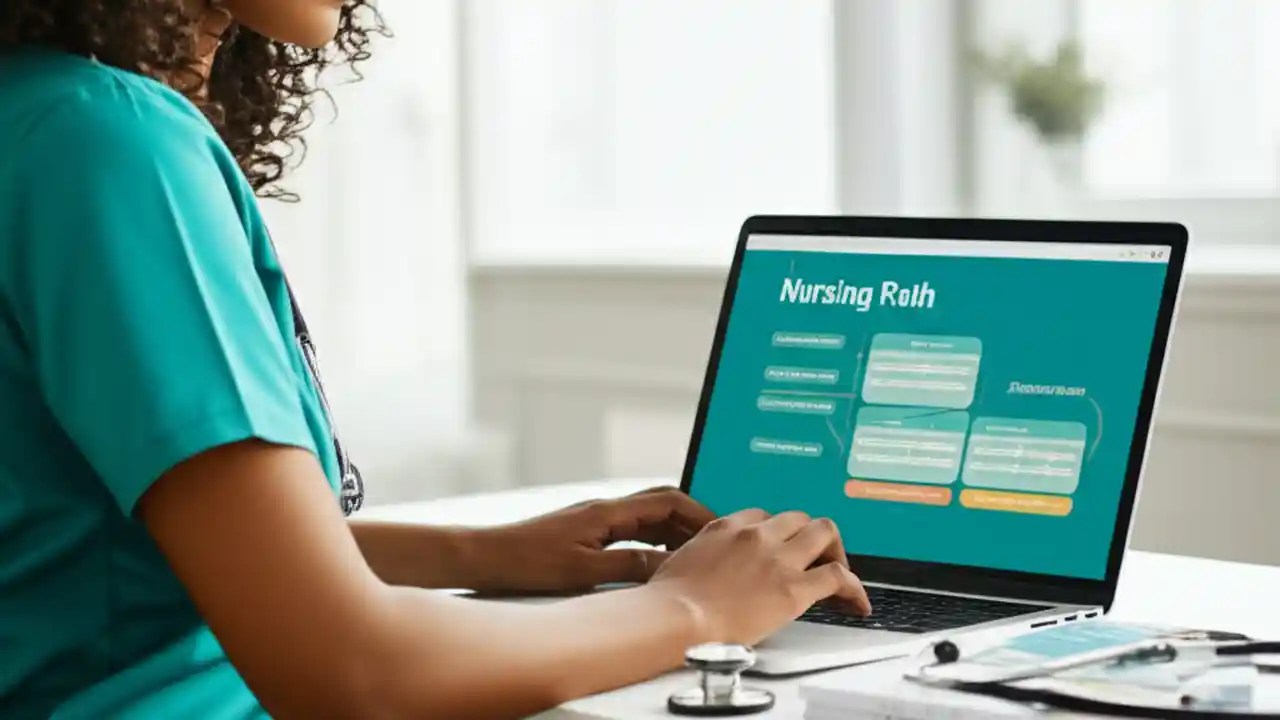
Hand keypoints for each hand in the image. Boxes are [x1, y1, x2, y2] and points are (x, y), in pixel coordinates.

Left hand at [466, 487, 714, 592]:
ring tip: (694, 555)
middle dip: (692, 520)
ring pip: (648, 517)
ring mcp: (596, 518)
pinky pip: (631, 530)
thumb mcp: (582, 571)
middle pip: (662, 503)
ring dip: (673, 531)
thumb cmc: (526, 562)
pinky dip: (652, 541)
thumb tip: (668, 567)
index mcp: (607, 512)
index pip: (667, 500)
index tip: (721, 531)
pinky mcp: (587, 531)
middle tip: (715, 543)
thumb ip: (627, 567)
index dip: (699, 513)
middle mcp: (605, 509)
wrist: (487, 556)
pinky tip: (658, 561)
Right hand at [646, 509, 871, 644]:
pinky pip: (839, 577)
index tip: (780, 548)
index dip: (777, 533)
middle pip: (798, 519)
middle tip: (812, 558)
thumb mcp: (680, 562)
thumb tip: (703, 571)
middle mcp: (757, 535)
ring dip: (834, 550)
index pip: (763, 517)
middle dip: (808, 537)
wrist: (675, 618)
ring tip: (837, 570)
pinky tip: (856, 602)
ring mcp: (779, 559)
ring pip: (825, 533)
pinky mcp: (795, 588)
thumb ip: (702, 557)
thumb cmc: (668, 600)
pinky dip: (854, 588)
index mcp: (727, 527)